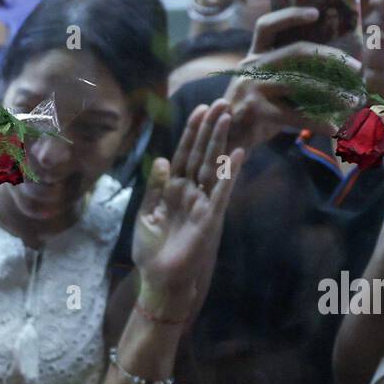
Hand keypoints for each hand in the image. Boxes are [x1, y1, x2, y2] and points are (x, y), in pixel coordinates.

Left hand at [132, 100, 243, 323]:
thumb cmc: (153, 251)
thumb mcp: (147, 214)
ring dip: (219, 142)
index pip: (184, 155)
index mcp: (173, 190)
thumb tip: (163, 159)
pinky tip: (236, 155)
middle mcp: (191, 193)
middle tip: (221, 103)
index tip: (198, 110)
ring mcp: (202, 203)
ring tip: (227, 117)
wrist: (160, 281)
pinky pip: (220, 192)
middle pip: (201, 154)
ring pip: (211, 167)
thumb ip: (155, 187)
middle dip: (210, 129)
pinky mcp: (209, 218)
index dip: (191, 133)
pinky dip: (228, 174)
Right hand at [226, 6, 362, 151]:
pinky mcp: (255, 110)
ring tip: (352, 102)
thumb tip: (332, 73)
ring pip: (299, 83)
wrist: (223, 140)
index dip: (290, 16)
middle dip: (331, 58)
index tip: (316, 14)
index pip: (266, 26)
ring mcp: (252, 87)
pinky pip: (293, 115)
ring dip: (331, 92)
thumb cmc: (250, 114)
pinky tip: (333, 129)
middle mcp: (251, 67)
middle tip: (356, 69)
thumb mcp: (264, 87)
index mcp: (253, 56)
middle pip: (296, 51)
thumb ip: (288, 75)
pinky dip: (316, 123)